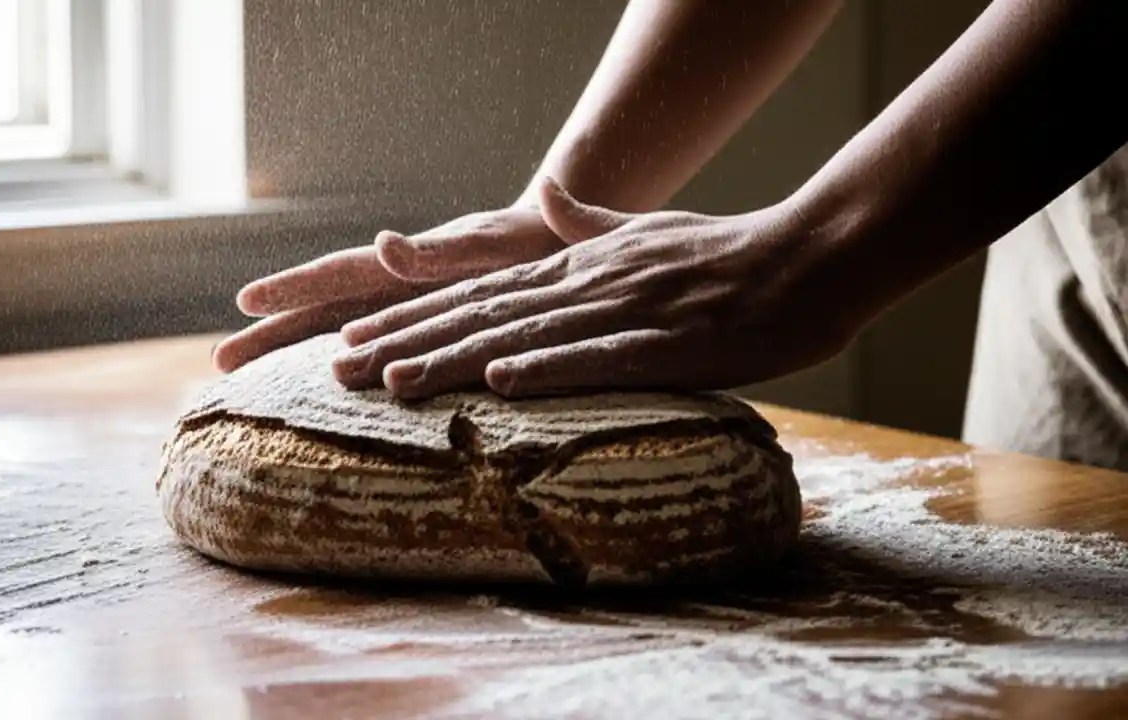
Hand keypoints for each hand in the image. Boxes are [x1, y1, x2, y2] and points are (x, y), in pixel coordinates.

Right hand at [211, 199, 626, 371]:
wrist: (558, 240)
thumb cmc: (532, 240)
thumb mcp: (493, 243)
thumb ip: (442, 250)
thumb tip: (383, 245)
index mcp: (411, 262)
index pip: (342, 275)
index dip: (294, 288)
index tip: (244, 300)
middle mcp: (399, 284)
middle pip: (325, 308)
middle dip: (273, 332)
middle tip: (219, 362)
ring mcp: (409, 308)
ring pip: (341, 331)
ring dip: (295, 354)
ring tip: (243, 378)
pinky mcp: (427, 328)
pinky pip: (376, 349)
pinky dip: (342, 366)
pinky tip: (320, 392)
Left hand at [330, 178, 855, 399]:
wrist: (804, 258)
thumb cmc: (724, 251)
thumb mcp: (644, 228)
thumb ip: (586, 217)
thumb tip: (545, 189)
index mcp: (577, 264)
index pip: (476, 292)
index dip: (412, 315)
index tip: (357, 337)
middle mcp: (584, 283)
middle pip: (478, 314)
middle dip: (406, 340)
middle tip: (339, 367)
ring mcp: (621, 311)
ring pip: (521, 336)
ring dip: (453, 358)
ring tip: (391, 380)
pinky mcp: (663, 344)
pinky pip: (595, 358)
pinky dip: (543, 368)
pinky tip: (496, 382)